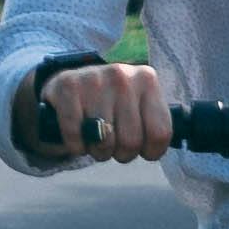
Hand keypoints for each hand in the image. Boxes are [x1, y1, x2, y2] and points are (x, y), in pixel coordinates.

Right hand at [34, 58, 170, 162]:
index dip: (151, 151)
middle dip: (121, 152)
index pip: (160, 133)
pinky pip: (76, 136)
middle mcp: (122, 76)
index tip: (141, 147)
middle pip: (131, 141)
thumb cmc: (112, 104)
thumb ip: (154, 126)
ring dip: (98, 150)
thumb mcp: (139, 107)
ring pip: (104, 142)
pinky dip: (76, 146)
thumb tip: (156, 148)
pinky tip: (78, 136)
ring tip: (96, 137)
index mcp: (147, 80)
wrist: (71, 84)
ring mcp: (94, 79)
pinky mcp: (67, 87)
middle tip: (113, 142)